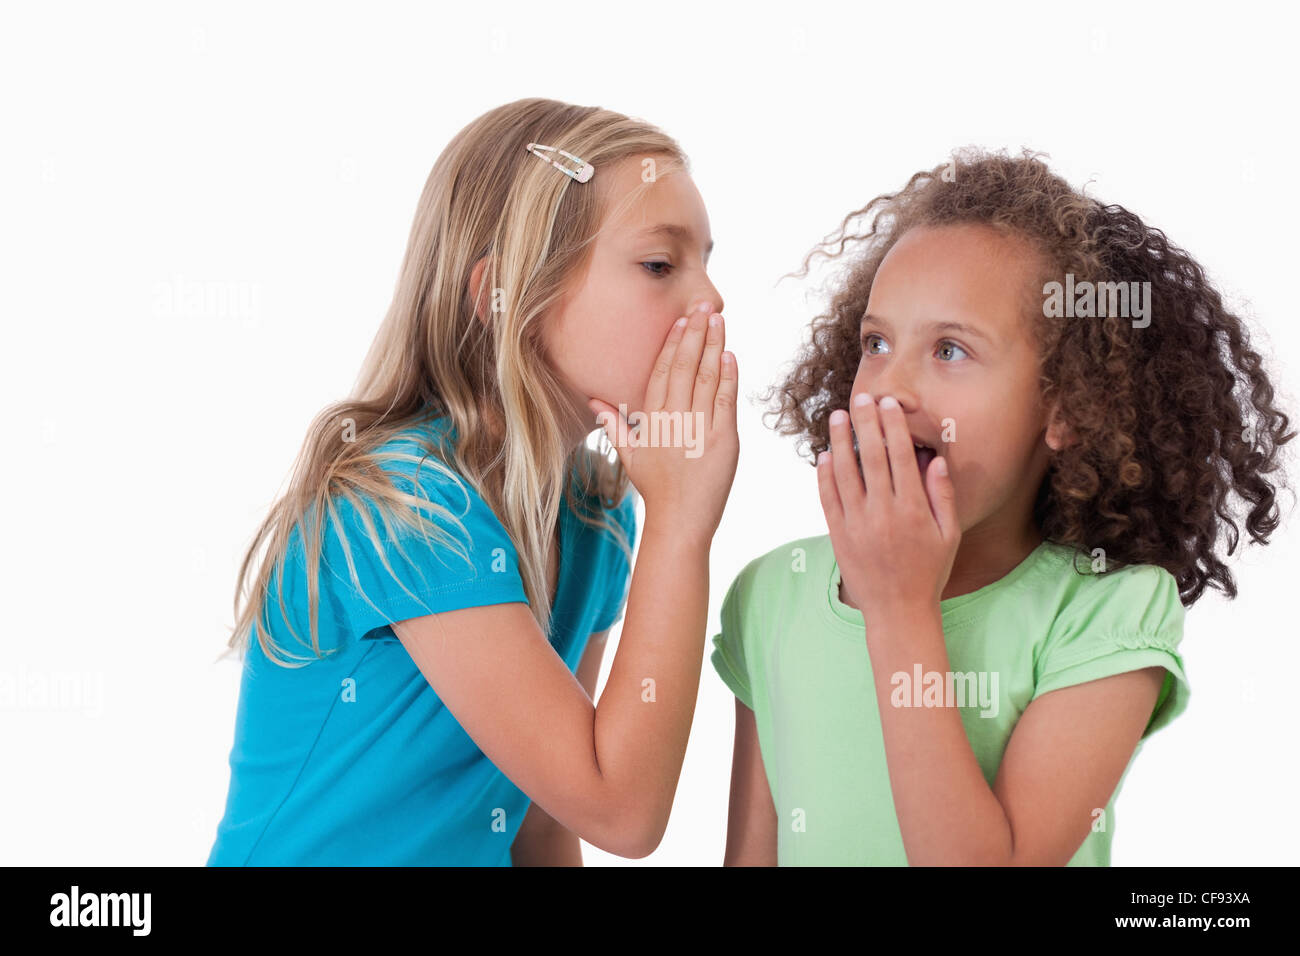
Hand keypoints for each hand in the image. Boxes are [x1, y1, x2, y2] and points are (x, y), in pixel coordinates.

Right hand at [589, 304, 738, 543]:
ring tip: (718, 319)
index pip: (661, 373)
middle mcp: (672, 421)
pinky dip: (728, 377)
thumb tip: (594, 402)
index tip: (681, 321)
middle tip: (703, 306)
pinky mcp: (722, 441)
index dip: (671, 344)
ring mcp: (698, 430)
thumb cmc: (656, 490)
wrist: (679, 522)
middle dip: (694, 334)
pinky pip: (724, 402)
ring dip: (713, 346)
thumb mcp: (630, 456)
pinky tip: (729, 355)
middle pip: (683, 367)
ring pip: (705, 378)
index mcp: (651, 422)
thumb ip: (614, 425)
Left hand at [816, 393, 959, 615]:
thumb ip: (943, 496)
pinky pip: (828, 499)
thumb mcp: (948, 535)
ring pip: (845, 473)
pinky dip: (824, 476)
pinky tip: (824, 456)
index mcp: (913, 509)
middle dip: (865, 424)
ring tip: (836, 417)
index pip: (900, 457)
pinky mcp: (838, 535)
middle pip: (871, 457)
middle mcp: (883, 513)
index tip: (888, 405)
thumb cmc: (929, 572)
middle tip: (860, 398)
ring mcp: (857, 524)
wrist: (898, 611)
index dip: (893, 427)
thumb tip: (935, 460)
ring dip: (839, 442)